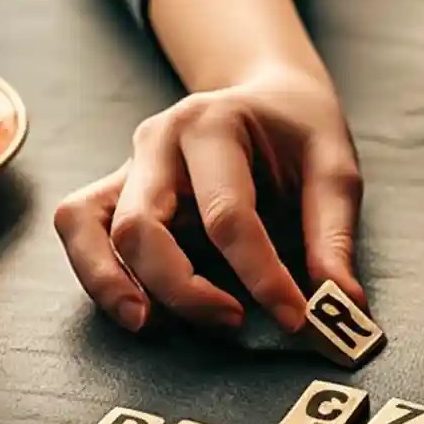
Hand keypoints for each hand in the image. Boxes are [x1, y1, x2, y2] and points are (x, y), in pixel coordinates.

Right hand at [53, 64, 363, 332]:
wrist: (266, 97)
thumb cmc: (298, 134)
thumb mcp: (334, 170)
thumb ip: (333, 238)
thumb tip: (343, 307)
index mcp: (214, 124)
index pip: (228, 216)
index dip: (262, 277)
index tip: (297, 318)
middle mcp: (158, 141)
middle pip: (141, 227)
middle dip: (182, 289)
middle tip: (233, 321)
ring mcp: (128, 165)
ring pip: (87, 227)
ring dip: (113, 286)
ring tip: (151, 326)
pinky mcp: (115, 190)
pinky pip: (79, 229)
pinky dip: (97, 272)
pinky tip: (139, 307)